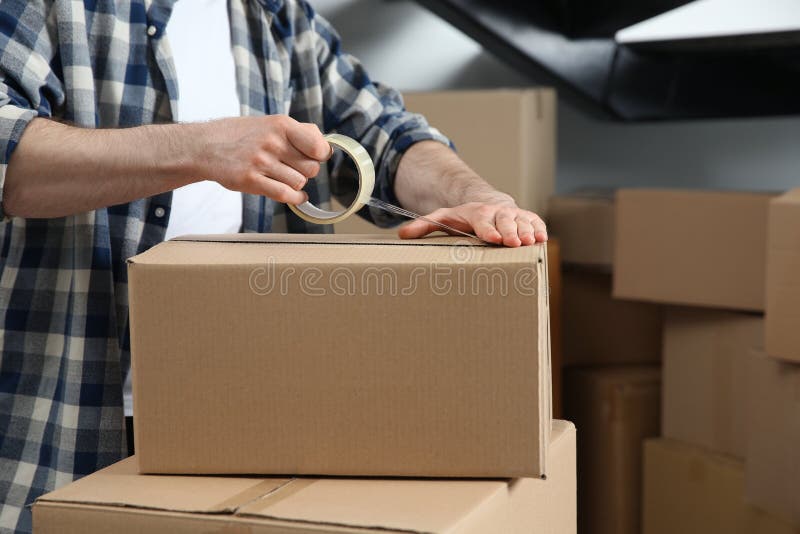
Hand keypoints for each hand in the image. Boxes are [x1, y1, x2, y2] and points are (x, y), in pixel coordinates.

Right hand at [192, 115, 330, 204]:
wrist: (205, 146)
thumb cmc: (241, 135)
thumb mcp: (269, 123)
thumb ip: (298, 131)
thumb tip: (324, 143)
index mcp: (281, 125)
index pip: (318, 146)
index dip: (321, 155)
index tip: (315, 158)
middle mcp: (272, 142)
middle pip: (311, 168)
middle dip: (306, 171)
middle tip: (294, 169)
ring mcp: (261, 162)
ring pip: (299, 182)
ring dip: (296, 184)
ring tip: (284, 178)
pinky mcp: (251, 180)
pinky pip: (285, 195)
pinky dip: (296, 199)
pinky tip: (296, 197)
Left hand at [398, 200, 547, 246]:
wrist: (486, 204)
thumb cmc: (463, 218)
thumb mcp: (442, 218)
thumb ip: (424, 226)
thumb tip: (401, 234)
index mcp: (476, 213)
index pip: (482, 221)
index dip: (488, 230)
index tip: (493, 239)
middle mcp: (496, 211)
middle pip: (505, 220)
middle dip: (510, 231)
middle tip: (515, 243)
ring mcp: (513, 214)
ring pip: (521, 221)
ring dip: (527, 231)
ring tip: (532, 241)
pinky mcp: (526, 217)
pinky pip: (535, 221)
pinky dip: (539, 228)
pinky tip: (542, 238)